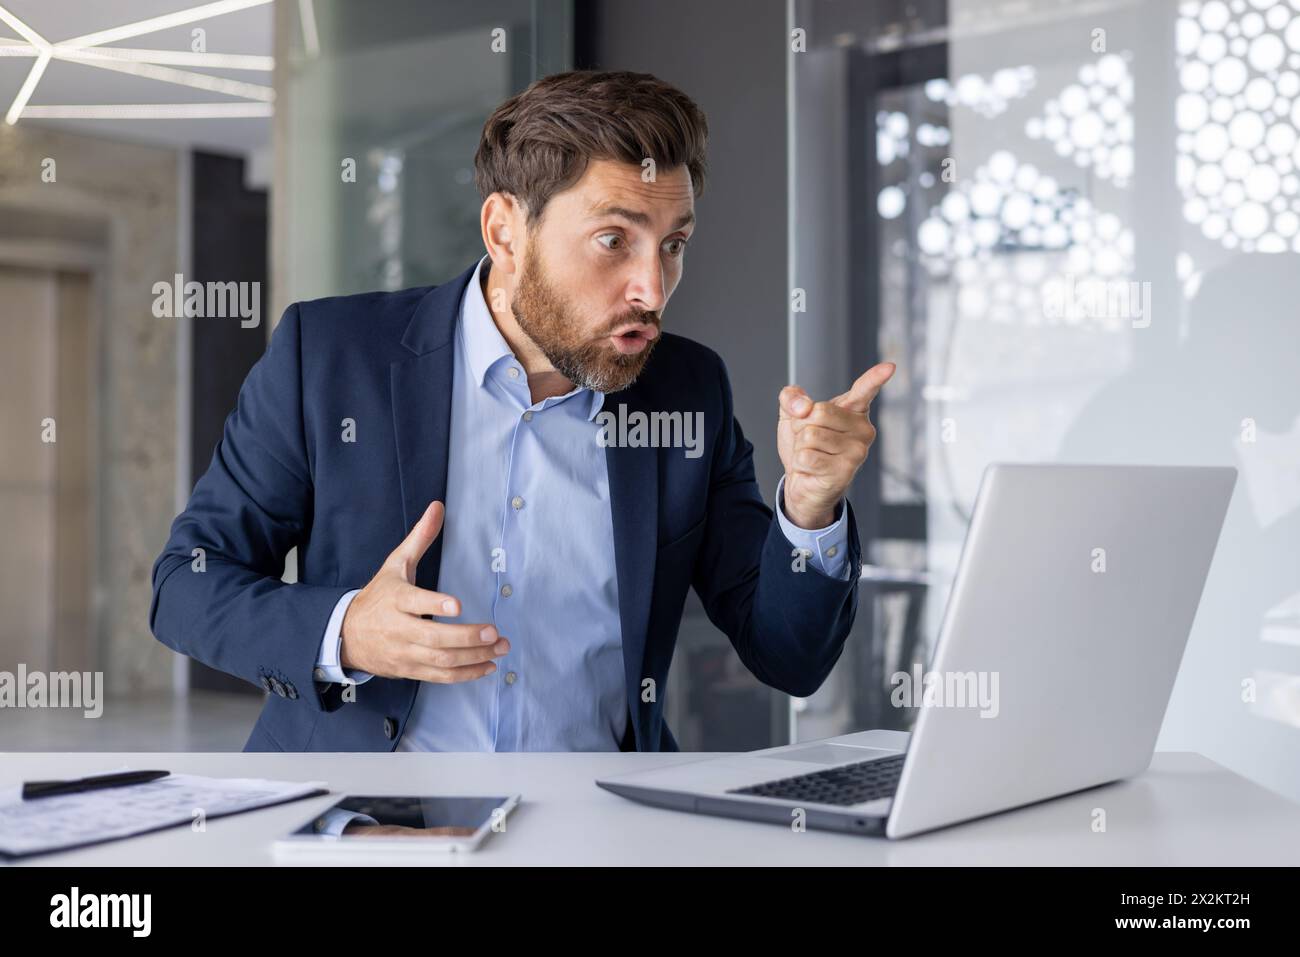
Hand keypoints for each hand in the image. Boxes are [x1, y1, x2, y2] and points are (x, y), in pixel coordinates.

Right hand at [339, 501, 509, 681]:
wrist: (346, 635)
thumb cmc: (378, 596)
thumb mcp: (395, 564)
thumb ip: (420, 538)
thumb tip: (437, 507)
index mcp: (395, 599)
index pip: (413, 601)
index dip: (435, 604)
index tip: (457, 604)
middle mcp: (399, 628)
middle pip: (433, 638)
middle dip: (466, 638)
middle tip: (493, 632)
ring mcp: (404, 652)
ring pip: (440, 660)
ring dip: (473, 657)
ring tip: (500, 648)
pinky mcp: (410, 670)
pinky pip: (440, 676)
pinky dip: (465, 674)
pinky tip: (487, 666)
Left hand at [777, 363, 895, 528]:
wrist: (804, 484)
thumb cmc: (805, 447)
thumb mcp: (792, 417)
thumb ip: (792, 399)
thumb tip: (802, 405)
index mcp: (853, 411)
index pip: (865, 390)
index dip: (875, 377)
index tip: (889, 367)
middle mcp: (862, 429)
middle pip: (818, 411)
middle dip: (801, 425)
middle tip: (809, 440)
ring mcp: (857, 450)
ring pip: (810, 435)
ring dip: (800, 446)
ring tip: (812, 455)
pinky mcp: (846, 470)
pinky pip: (807, 456)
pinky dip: (800, 463)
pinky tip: (812, 469)